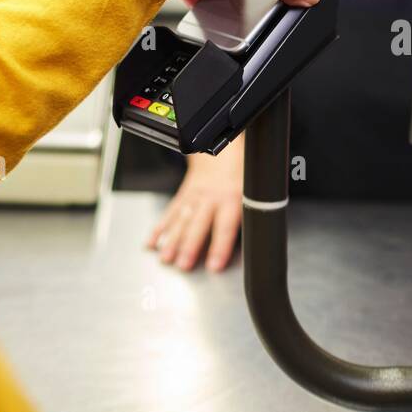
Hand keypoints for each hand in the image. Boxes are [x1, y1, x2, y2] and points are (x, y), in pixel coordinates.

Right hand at [147, 144, 244, 271]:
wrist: (221, 145)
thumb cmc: (240, 168)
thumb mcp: (252, 187)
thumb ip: (252, 210)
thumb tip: (259, 237)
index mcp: (231, 197)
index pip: (225, 226)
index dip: (219, 247)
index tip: (214, 266)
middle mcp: (210, 197)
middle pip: (198, 224)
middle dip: (189, 246)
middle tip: (183, 265)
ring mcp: (194, 195)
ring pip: (182, 219)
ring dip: (172, 240)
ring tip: (165, 258)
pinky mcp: (184, 194)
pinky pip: (171, 211)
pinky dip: (160, 227)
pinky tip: (152, 241)